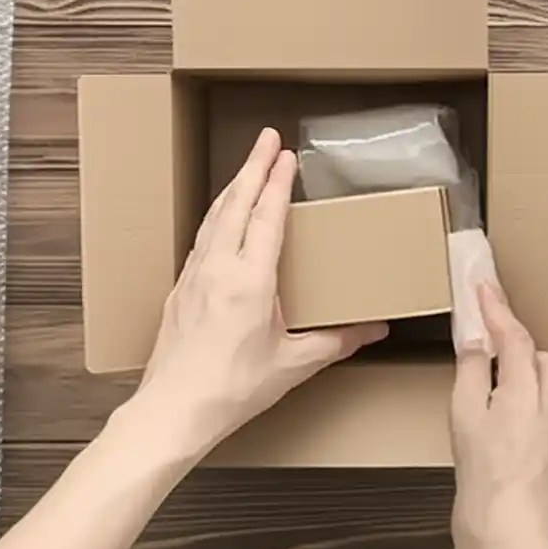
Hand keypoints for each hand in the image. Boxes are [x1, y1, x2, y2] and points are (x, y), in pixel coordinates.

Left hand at [123, 128, 388, 451]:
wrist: (174, 410)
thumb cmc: (231, 389)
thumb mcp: (293, 365)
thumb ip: (336, 341)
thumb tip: (374, 329)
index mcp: (249, 281)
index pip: (266, 217)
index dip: (277, 183)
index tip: (286, 156)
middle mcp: (217, 269)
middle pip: (234, 203)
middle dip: (252, 167)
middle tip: (265, 138)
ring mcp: (194, 276)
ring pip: (213, 218)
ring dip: (232, 188)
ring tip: (247, 168)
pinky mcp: (180, 290)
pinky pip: (201, 240)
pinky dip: (216, 217)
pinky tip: (221, 220)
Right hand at [450, 283, 547, 548]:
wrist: (509, 530)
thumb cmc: (485, 482)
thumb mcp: (464, 418)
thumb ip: (472, 373)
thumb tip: (477, 342)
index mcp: (524, 390)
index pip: (515, 335)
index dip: (498, 307)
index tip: (485, 286)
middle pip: (542, 358)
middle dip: (520, 345)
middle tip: (491, 344)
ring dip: (527, 376)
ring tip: (497, 386)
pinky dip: (531, 405)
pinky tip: (510, 423)